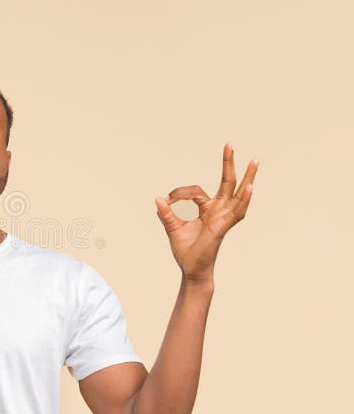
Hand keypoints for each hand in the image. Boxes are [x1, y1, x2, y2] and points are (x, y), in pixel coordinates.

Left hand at [154, 143, 258, 282]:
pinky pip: (237, 211)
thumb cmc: (186, 251)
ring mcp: (223, 218)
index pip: (196, 191)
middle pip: (227, 183)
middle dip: (228, 163)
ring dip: (247, 177)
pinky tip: (250, 187)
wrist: (191, 270)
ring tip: (255, 160)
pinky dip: (245, 199)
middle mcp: (219, 211)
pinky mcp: (224, 226)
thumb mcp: (173, 228)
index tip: (167, 200)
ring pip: (238, 193)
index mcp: (207, 209)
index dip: (180, 192)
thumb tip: (158, 199)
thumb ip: (166, 213)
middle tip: (229, 143)